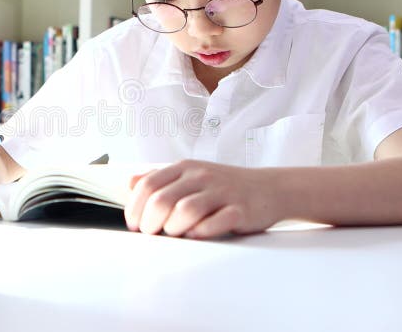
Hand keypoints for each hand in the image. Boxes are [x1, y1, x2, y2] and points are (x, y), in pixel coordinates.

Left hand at [125, 159, 280, 238]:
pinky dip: (201, 232)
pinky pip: (215, 222)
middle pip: (162, 199)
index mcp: (185, 168)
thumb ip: (161, 178)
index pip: (148, 184)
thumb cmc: (225, 187)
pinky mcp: (240, 210)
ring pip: (185, 210)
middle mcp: (201, 176)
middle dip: (150, 222)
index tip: (134, 224)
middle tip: (151, 233)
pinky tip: (197, 234)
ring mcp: (222, 192)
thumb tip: (131, 183)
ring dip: (173, 228)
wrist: (270, 189)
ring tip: (175, 233)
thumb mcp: (191, 175)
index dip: (135, 207)